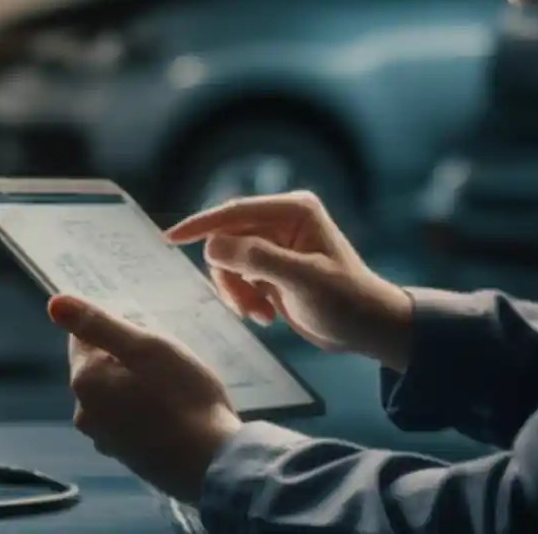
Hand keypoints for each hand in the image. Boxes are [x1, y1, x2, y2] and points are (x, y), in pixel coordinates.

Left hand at [47, 294, 242, 503]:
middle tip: (167, 362)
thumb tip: (54, 303)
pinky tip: (173, 412)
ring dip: (138, 384)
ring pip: (115, 393)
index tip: (150, 336)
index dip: (119, 328)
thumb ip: (99, 324)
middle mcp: (84, 412)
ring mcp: (103, 439)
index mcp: (84, 381)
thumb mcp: (145, 347)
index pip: (84, 336)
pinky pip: (128, 418)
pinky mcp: (126, 457)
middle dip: (128, 357)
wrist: (212, 464)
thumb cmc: (183, 398)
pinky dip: (145, 410)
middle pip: (100, 366)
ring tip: (174, 387)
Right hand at [167, 191, 413, 370]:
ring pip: (229, 261)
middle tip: (245, 306)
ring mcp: (276, 244)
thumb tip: (212, 246)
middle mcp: (282, 221)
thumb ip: (257, 259)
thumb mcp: (302, 279)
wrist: (367, 328)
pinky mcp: (272, 267)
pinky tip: (267, 315)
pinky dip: (245, 298)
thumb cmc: (346, 300)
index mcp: (294, 210)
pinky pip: (239, 277)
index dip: (201, 225)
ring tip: (260, 315)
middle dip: (230, 276)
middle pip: (227, 239)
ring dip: (237, 292)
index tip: (170, 239)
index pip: (235, 212)